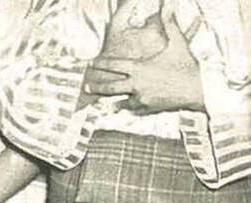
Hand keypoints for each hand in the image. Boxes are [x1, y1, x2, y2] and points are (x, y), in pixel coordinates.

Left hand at [85, 13, 203, 113]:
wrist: (197, 88)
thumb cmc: (186, 65)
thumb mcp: (177, 42)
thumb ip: (169, 23)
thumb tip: (168, 3)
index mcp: (140, 68)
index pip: (114, 65)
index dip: (101, 63)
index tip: (91, 62)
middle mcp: (136, 85)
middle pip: (109, 87)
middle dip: (96, 86)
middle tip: (86, 86)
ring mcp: (140, 99)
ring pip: (118, 101)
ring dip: (109, 100)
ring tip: (99, 101)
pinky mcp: (146, 109)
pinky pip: (132, 109)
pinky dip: (126, 108)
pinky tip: (120, 108)